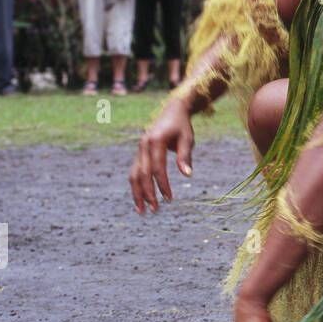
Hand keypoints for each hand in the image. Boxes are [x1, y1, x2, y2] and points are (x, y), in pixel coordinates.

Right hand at [129, 97, 194, 212]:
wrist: (172, 110)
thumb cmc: (182, 125)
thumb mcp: (187, 138)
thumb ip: (185, 156)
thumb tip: (187, 175)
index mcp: (155, 141)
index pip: (157, 169)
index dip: (162, 185)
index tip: (169, 199)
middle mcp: (143, 146)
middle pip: (142, 174)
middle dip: (147, 194)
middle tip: (155, 210)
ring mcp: (139, 149)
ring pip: (134, 175)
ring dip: (137, 194)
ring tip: (143, 211)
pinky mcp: (139, 153)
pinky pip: (135, 172)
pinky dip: (137, 186)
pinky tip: (141, 199)